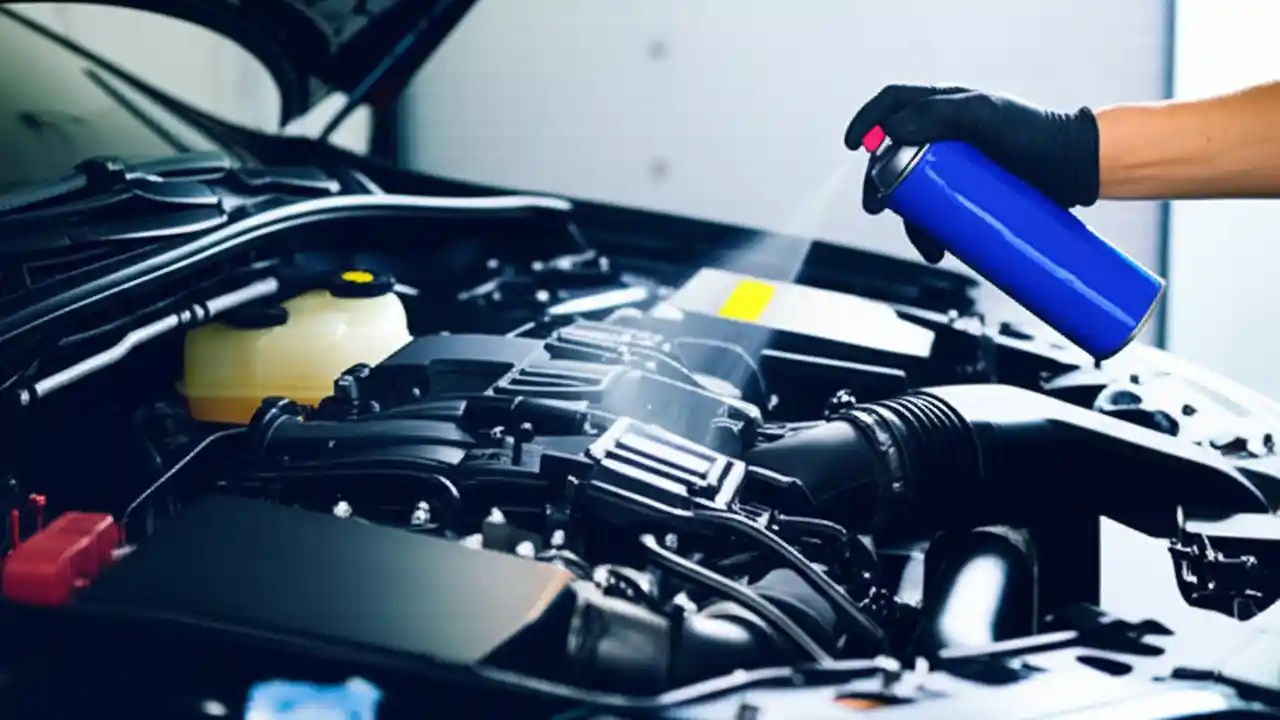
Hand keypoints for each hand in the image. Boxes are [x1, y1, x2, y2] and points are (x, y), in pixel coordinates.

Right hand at [844, 84, 1099, 263]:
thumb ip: (940, 115)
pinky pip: (939, 214)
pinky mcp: (969, 194)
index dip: (866, 122)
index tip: (852, 146)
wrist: (1076, 170)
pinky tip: (939, 250)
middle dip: (880, 185)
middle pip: (894, 157)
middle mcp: (945, 135)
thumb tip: (892, 131)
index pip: (892, 105)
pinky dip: (932, 234)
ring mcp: (956, 167)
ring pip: (914, 194)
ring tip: (927, 247)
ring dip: (909, 223)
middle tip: (877, 207)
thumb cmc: (1036, 136)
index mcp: (944, 107)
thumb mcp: (987, 117)